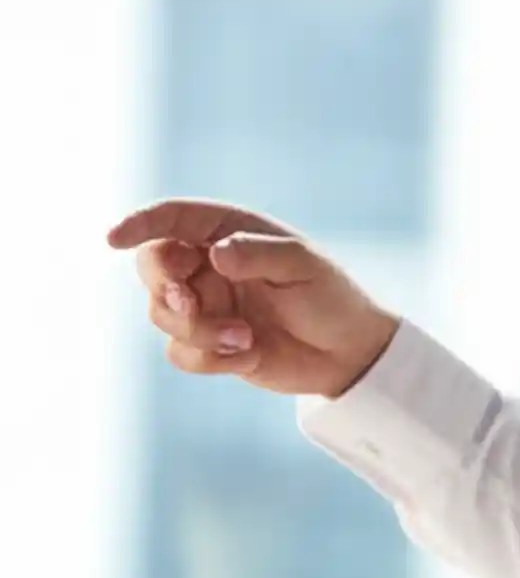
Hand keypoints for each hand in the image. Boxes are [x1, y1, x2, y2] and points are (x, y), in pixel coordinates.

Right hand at [107, 198, 400, 397]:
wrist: (349, 352)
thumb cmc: (332, 297)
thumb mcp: (304, 267)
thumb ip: (258, 254)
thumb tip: (215, 251)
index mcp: (230, 232)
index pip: (173, 218)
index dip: (139, 224)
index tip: (113, 239)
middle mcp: (211, 265)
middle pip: (153, 266)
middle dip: (164, 287)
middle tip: (189, 303)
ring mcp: (208, 304)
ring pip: (162, 314)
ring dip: (197, 330)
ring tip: (243, 338)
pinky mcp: (210, 344)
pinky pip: (180, 353)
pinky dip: (210, 358)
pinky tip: (249, 356)